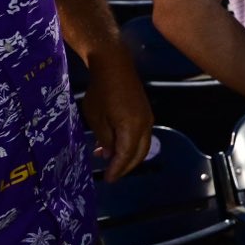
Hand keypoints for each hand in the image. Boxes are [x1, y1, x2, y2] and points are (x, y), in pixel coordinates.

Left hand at [81, 42, 153, 182]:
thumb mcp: (96, 118)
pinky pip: (142, 136)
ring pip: (142, 145)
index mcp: (132, 127)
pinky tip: (117, 144)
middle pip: (139, 153)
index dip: (118, 169)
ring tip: (111, 161)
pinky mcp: (146, 113)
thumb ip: (104, 138)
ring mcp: (148, 119)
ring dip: (129, 156)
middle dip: (125, 166)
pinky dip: (131, 145)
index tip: (108, 179)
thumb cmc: (101, 91)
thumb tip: (108, 153)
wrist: (115, 65)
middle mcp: (145, 125)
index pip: (126, 155)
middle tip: (112, 175)